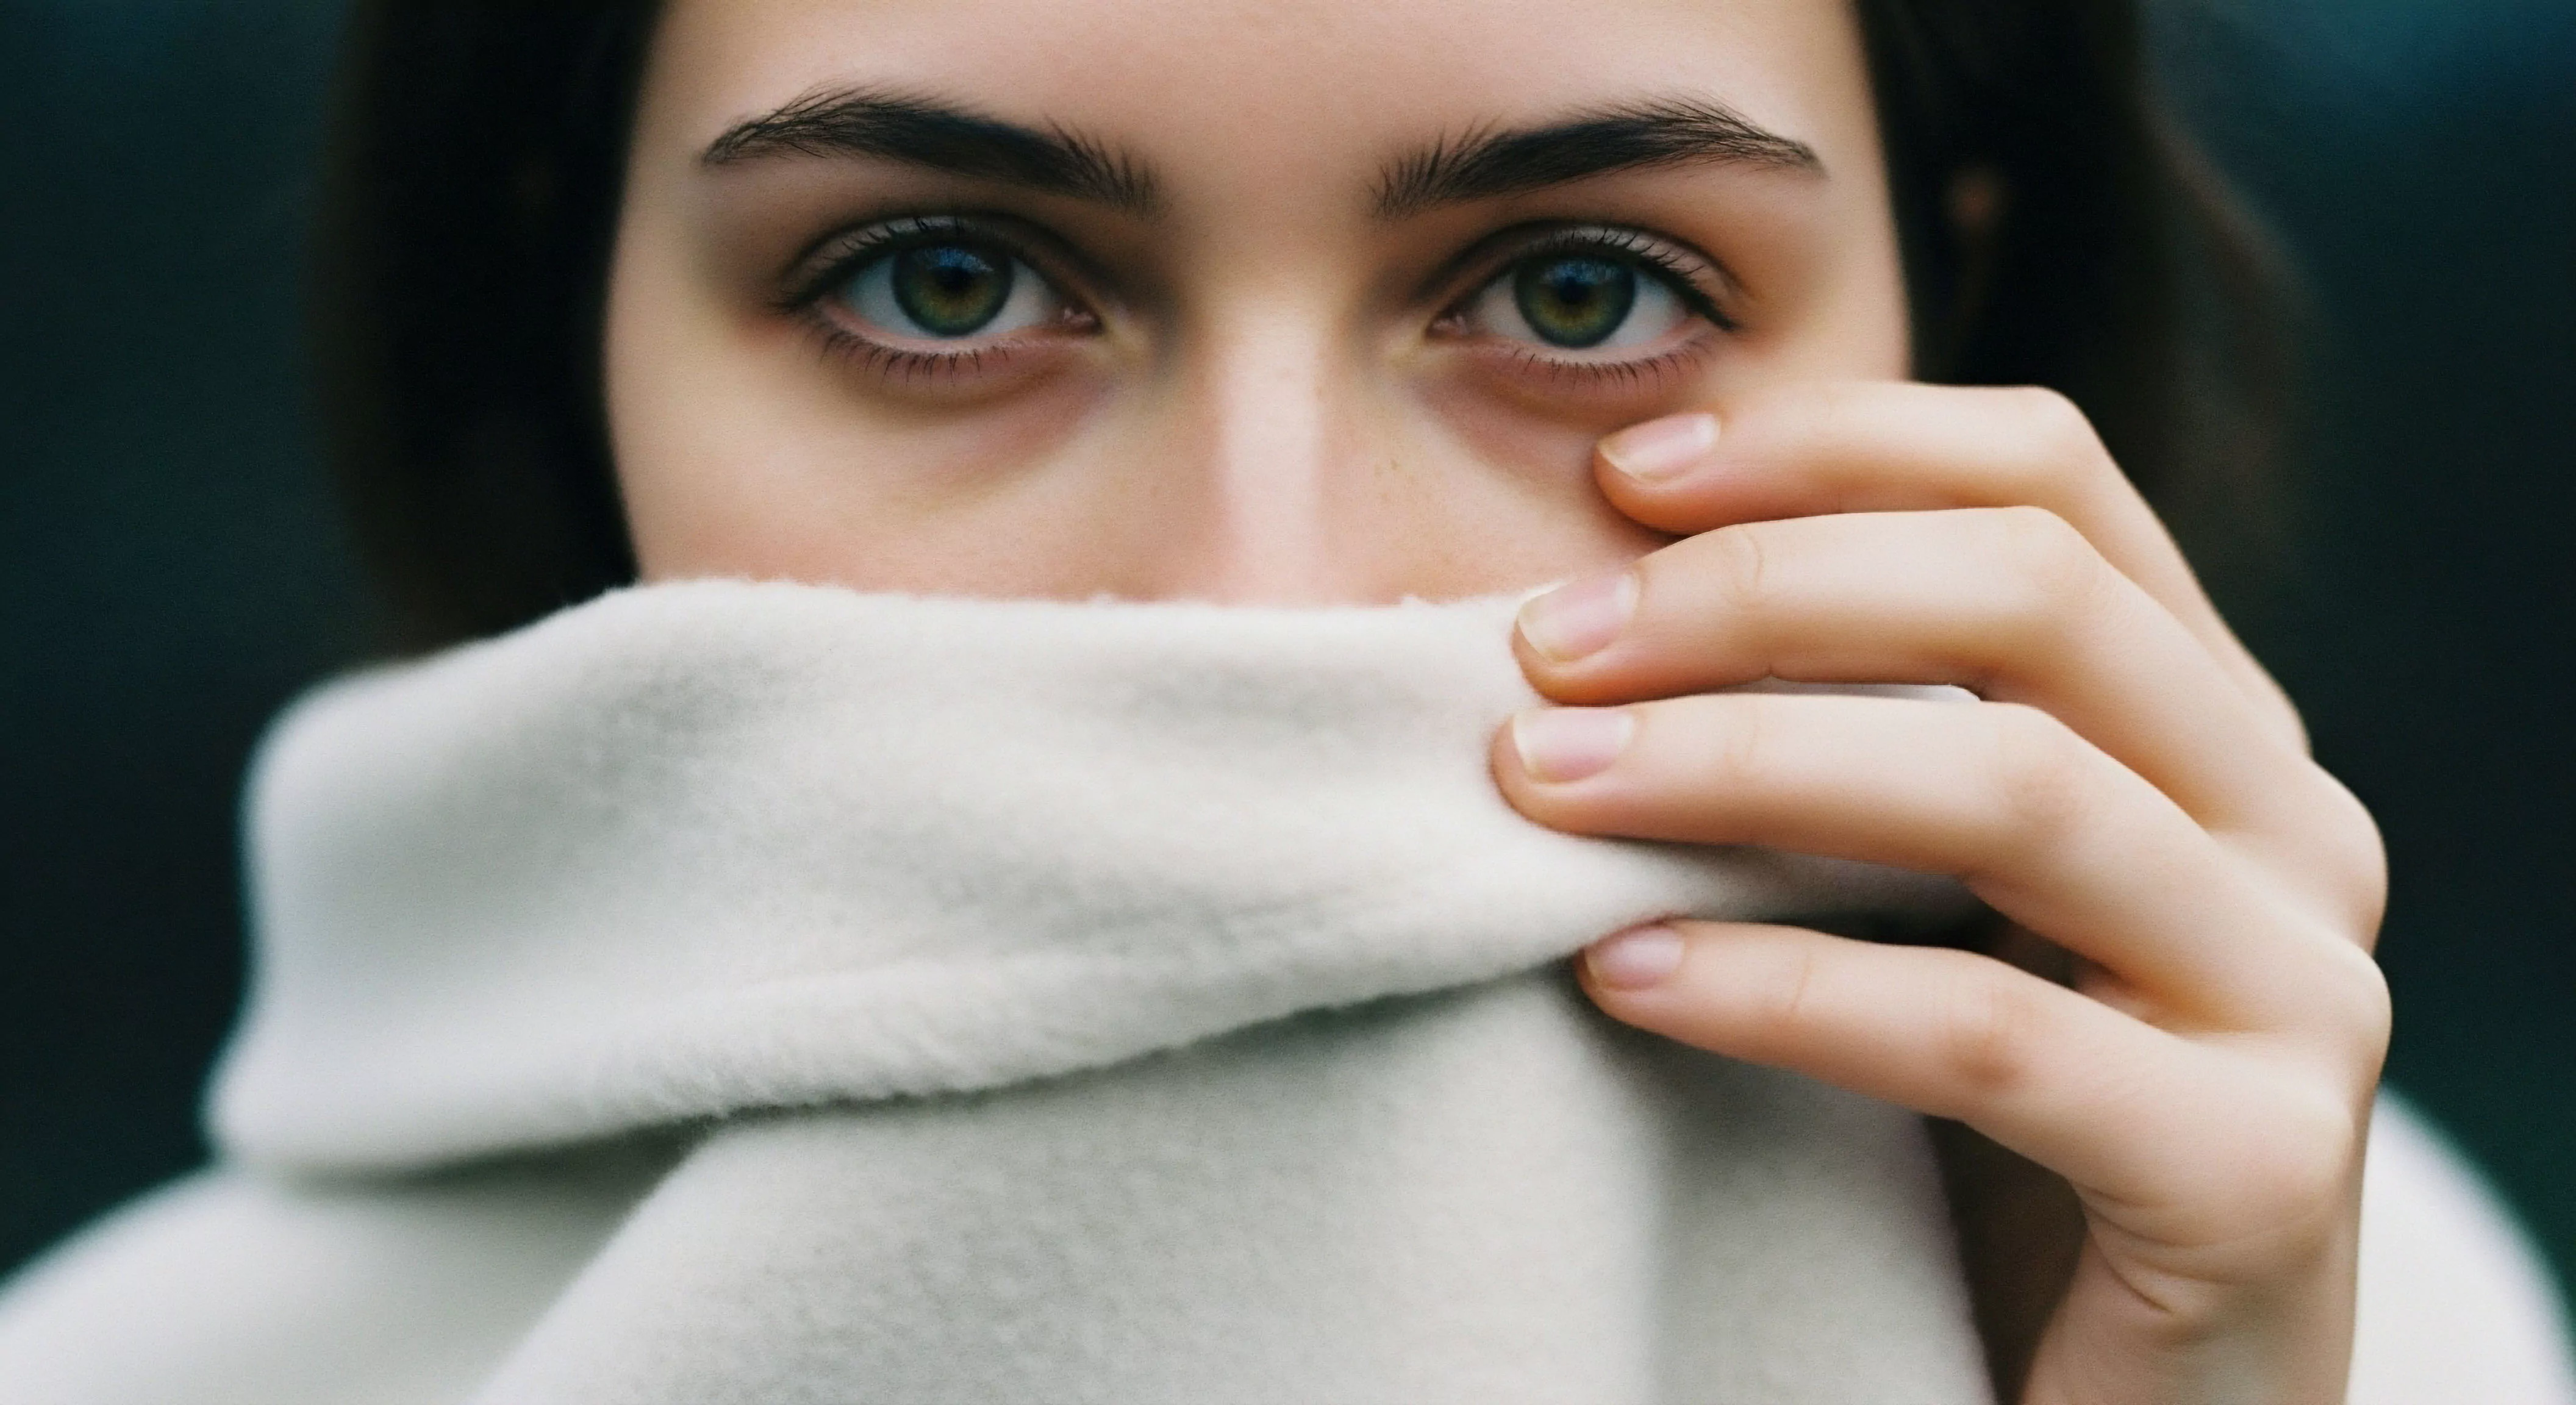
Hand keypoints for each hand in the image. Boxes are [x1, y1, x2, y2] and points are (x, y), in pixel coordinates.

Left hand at [1492, 383, 2390, 1404]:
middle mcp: (2287, 824)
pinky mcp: (2260, 1176)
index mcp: (2209, 723)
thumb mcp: (1939, 899)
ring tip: (1539, 786)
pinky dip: (1785, 992)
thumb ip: (1857, 747)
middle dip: (1756, 595)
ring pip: (2013, 790)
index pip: (2047, 479)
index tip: (1618, 475)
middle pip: (2030, 596)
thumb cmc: (1990, 1133)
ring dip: (1741, 768)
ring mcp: (2300, 996)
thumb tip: (1597, 592)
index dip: (1832, 443)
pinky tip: (1623, 974)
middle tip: (1538, 649)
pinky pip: (1989, 1035)